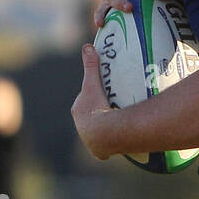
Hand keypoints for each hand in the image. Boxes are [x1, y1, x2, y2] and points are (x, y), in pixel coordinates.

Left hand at [71, 44, 115, 159]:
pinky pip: (106, 147)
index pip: (86, 102)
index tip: (105, 95)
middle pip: (92, 117)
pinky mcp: (100, 152)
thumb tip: (87, 46)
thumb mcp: (93, 83)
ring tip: (120, 124)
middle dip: (100, 114)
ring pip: (99, 132)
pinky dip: (111, 144)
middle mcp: (81, 128)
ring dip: (107, 129)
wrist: (103, 134)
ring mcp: (90, 141)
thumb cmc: (97, 107)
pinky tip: (120, 141)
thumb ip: (91, 65)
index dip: (95, 97)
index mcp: (78, 112)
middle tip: (116, 108)